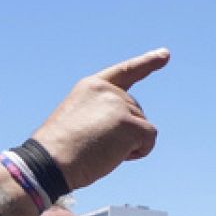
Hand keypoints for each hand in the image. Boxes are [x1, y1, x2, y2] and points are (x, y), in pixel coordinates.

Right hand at [28, 49, 169, 191]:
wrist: (51, 161)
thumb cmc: (61, 150)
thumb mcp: (81, 121)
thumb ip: (105, 115)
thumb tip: (136, 131)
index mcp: (92, 86)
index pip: (125, 72)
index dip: (147, 63)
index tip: (165, 54)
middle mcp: (108, 91)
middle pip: (136, 112)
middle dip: (125, 132)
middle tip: (96, 144)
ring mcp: (120, 105)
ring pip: (143, 127)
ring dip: (129, 144)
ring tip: (100, 149)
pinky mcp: (130, 124)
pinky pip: (150, 138)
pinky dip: (140, 151)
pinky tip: (116, 155)